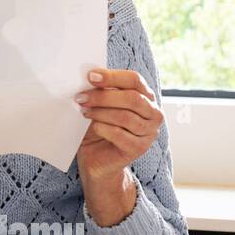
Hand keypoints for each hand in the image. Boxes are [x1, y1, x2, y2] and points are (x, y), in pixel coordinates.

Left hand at [74, 68, 162, 183]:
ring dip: (100, 112)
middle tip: (81, 97)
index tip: (90, 76)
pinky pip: (119, 134)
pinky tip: (93, 127)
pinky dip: (102, 128)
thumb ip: (101, 91)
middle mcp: (153, 113)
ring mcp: (149, 133)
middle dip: (103, 96)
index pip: (134, 80)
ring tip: (84, 112)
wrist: (96, 158)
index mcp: (145, 96)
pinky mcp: (139, 149)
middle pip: (132, 98)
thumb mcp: (100, 105)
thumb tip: (90, 77)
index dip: (112, 77)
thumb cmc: (99, 127)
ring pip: (125, 117)